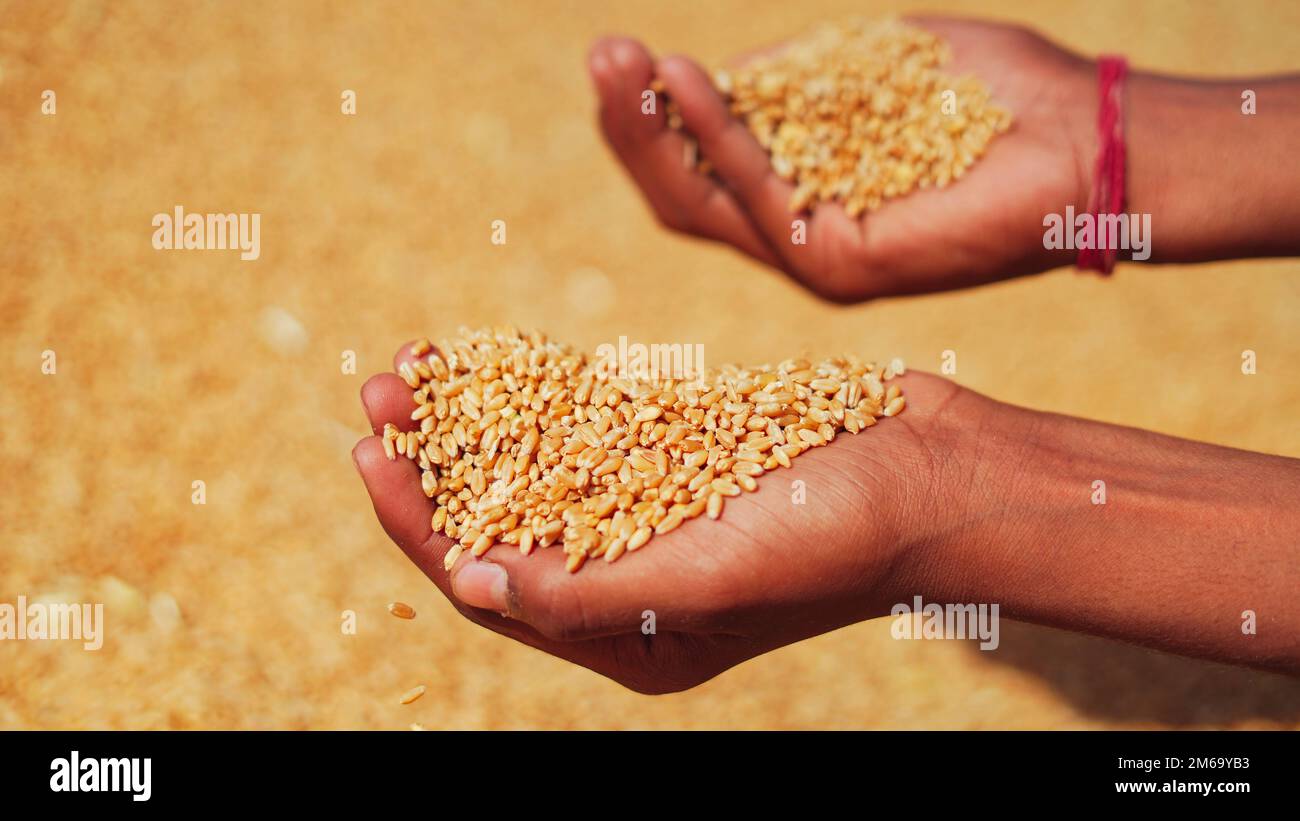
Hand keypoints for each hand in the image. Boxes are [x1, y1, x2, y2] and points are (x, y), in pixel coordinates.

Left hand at [352, 340, 990, 692]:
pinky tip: (493, 356)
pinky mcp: (680, 459)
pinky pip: (587, 430)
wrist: (940, 474)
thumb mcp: (710, 577)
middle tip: (375, 390)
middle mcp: (630, 583)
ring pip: (535, 471)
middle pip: (501, 524)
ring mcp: (656, 518)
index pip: (492, 587)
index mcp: (627, 637)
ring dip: (473, 421)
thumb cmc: (842, 539)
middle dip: (434, 463)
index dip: (421, 524)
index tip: (369, 454)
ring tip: (411, 366)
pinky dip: (538, 396)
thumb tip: (466, 585)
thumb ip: (587, 593)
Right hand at [588, 17, 1095, 300]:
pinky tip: (685, 79)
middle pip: (682, 195)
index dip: (650, 118)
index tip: (621, 57)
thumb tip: (714, 78)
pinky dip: (717, 135)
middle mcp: (800, 237)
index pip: (700, 169)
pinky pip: (758, 198)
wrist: (1085, 137)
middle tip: (599, 54)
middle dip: (631, 125)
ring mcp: (816, 261)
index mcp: (802, 196)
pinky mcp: (841, 267)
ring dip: (650, 131)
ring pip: (702, 206)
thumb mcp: (868, 65)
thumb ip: (792, 79)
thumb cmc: (993, 94)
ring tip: (618, 62)